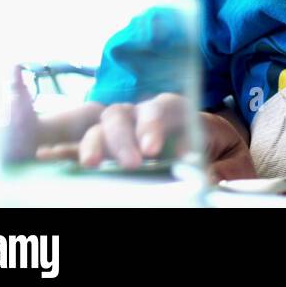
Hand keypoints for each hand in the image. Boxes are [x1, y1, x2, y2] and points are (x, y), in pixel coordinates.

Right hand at [77, 93, 254, 182]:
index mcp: (180, 112)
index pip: (164, 107)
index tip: (153, 150)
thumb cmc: (226, 158)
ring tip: (91, 165)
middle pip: (124, 113)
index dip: (154, 124)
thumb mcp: (231, 163)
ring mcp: (124, 132)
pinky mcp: (109, 151)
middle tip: (130, 161)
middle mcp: (146, 117)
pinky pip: (84, 146)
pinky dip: (69, 151)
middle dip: (122, 135)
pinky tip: (54, 160)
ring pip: (101, 127)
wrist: (223, 160)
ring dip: (96, 143)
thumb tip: (205, 179)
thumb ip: (218, 169)